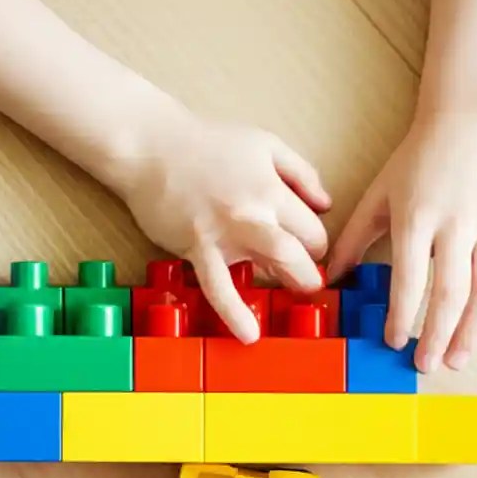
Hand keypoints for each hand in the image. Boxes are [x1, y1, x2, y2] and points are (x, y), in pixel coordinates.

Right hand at [112, 112, 332, 342]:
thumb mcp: (264, 144)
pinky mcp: (197, 247)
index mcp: (272, 187)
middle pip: (301, 249)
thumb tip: (326, 203)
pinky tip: (248, 334)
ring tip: (293, 295)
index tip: (305, 251)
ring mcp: (226, 232)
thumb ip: (300, 172)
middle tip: (306, 280)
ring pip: (272, 264)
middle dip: (309, 271)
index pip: (312, 228)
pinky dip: (235, 312)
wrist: (150, 147)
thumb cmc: (205, 143)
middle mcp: (255, 210)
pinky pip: (218, 286)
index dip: (314, 243)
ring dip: (290, 284)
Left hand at [326, 113, 476, 372]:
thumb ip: (353, 238)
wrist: (470, 118)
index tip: (392, 342)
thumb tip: (331, 279)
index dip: (401, 316)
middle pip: (451, 294)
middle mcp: (458, 224)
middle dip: (437, 337)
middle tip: (427, 365)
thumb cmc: (418, 159)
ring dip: (475, 331)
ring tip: (459, 358)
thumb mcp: (378, 195)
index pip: (409, 280)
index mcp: (417, 218)